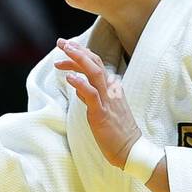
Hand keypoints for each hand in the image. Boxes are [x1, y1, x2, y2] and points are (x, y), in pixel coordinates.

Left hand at [54, 38, 141, 167]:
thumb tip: (77, 86)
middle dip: (77, 51)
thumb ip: (89, 95)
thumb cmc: (115, 130)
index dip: (81, 54)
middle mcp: (110, 89)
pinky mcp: (102, 113)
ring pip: (94, 73)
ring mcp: (107, 100)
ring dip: (79, 60)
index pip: (95, 64)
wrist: (129, 149)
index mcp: (111, 87)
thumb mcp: (102, 108)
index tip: (66, 48)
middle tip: (61, 42)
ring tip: (65, 51)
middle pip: (95, 63)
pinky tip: (69, 77)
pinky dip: (80, 84)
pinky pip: (92, 95)